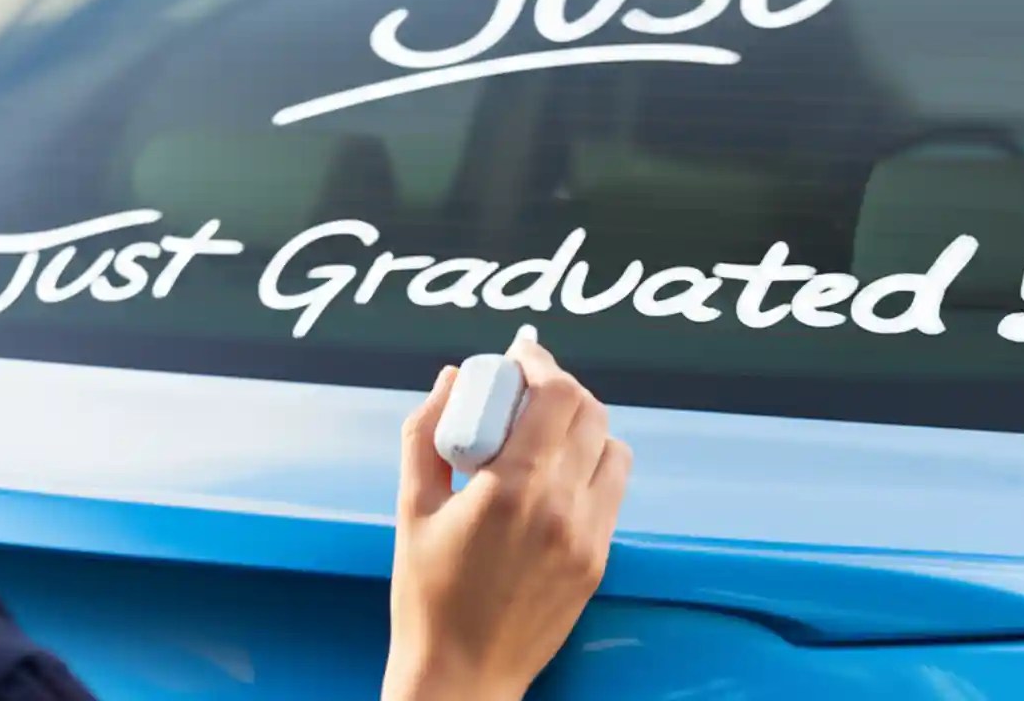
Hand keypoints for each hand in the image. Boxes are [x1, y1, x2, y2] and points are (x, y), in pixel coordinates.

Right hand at [383, 339, 632, 700]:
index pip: (556, 396)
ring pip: (612, 448)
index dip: (541, 363)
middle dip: (559, 388)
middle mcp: (562, 507)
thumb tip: (451, 378)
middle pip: (590, 413)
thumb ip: (426, 433)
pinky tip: (557, 477)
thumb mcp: (411, 508)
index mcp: (513, 488)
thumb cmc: (426, 595)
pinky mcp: (600, 559)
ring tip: (545, 435)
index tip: (520, 355)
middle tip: (527, 390)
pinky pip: (612, 490)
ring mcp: (588, 535)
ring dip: (583, 427)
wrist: (462, 676)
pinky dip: (592, 467)